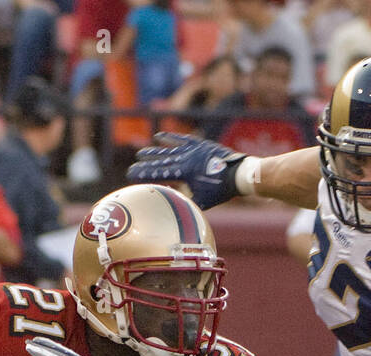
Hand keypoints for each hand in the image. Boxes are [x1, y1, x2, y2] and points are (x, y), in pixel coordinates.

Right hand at [127, 134, 247, 207]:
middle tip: (133, 165)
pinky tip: (159, 136)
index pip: (160, 173)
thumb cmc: (221, 190)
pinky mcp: (199, 144)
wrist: (238, 174)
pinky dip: (170, 137)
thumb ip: (187, 201)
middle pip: (161, 161)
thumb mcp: (203, 200)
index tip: (132, 175)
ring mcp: (191, 150)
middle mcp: (185, 159)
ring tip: (141, 152)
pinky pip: (181, 139)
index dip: (145, 174)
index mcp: (184, 173)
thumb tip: (173, 204)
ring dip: (154, 151)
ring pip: (168, 150)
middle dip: (146, 164)